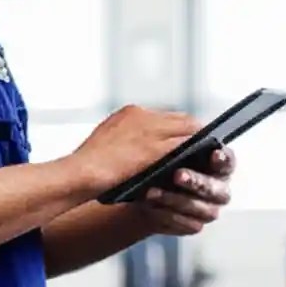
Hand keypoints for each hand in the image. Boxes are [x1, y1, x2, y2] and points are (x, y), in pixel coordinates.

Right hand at [70, 105, 201, 192]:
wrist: (79, 173)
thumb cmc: (87, 165)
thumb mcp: (107, 142)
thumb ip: (128, 138)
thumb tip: (145, 146)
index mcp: (128, 113)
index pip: (166, 116)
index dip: (178, 128)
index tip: (184, 138)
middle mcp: (141, 115)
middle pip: (182, 119)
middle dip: (194, 132)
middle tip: (205, 146)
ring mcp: (149, 130)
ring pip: (188, 130)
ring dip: (199, 142)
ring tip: (206, 156)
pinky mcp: (154, 148)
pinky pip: (186, 146)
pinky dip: (196, 153)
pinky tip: (201, 164)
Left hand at [133, 147, 236, 235]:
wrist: (140, 195)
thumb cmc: (161, 168)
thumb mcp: (165, 151)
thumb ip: (179, 143)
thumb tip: (185, 136)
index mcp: (216, 167)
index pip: (227, 162)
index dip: (223, 159)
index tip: (214, 154)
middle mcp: (218, 190)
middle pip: (216, 189)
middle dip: (197, 182)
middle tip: (177, 175)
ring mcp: (207, 210)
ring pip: (201, 209)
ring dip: (176, 200)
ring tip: (152, 192)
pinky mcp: (193, 225)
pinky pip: (187, 224)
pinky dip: (168, 215)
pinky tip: (152, 207)